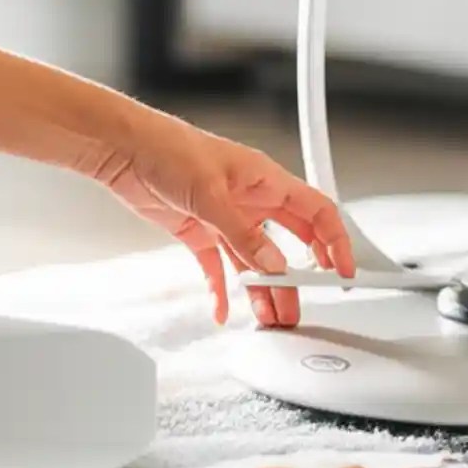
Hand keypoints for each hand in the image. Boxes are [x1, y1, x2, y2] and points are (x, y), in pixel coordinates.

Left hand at [86, 115, 354, 327]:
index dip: (336, 242)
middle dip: (299, 278)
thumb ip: (244, 235)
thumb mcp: (211, 193)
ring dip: (263, 291)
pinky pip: (218, 267)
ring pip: (255, 262)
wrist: (124, 150)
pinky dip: (222, 289)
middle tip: (303, 305)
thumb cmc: (169, 148)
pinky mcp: (199, 231)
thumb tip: (273, 265)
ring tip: (270, 318)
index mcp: (266, 181)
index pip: (317, 213)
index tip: (343, 272)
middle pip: (289, 245)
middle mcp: (250, 200)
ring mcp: (226, 218)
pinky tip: (224, 309)